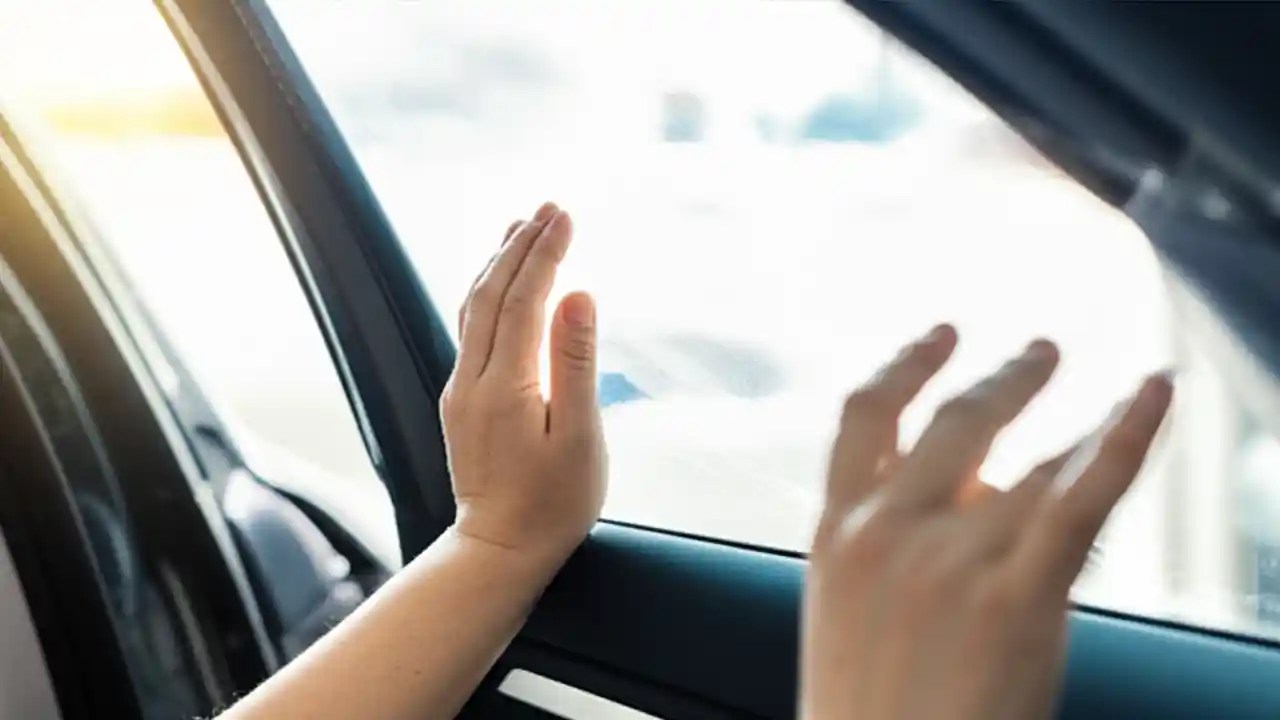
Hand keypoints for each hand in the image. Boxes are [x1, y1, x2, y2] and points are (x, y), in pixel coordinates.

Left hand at [441, 201, 606, 568]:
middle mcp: (472, 379)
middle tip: (549, 207)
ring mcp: (462, 390)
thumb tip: (578, 294)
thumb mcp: (579, 437)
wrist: (500, 551)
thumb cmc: (553, 503)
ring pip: (473, 309)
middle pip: (491, 293)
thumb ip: (576, 362)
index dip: (544, 253)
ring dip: (498, 263)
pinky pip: (471, 330)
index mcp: (504, 384)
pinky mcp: (463, 402)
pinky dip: (488, 294)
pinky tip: (501, 285)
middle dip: (520, 246)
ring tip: (521, 227)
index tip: (565, 215)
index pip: (523, 298)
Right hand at [801, 325, 1172, 719]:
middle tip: (1044, 353)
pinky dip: (1125, 435)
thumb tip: (968, 484)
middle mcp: (889, 529)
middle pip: (954, 420)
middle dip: (1006, 378)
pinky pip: (1080, 497)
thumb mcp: (846, 610)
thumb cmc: (870, 710)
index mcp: (836, 531)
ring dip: (1078, 414)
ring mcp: (950, 558)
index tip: (941, 337)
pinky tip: (1153, 392)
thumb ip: (892, 536)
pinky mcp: (1016, 595)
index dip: (906, 364)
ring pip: (1030, 460)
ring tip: (1115, 394)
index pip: (863, 416)